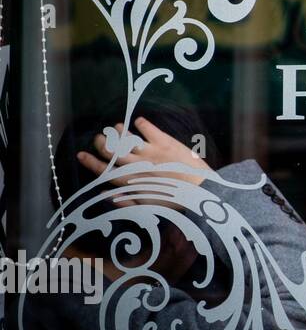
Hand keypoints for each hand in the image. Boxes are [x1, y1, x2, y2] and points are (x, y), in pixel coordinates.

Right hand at [77, 116, 211, 193]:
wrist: (200, 191)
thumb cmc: (173, 202)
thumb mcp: (145, 208)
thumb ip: (123, 200)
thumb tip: (102, 193)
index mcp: (130, 181)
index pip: (104, 170)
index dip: (90, 162)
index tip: (80, 154)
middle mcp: (136, 164)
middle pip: (111, 151)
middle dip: (101, 143)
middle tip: (98, 138)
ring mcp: (150, 152)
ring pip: (126, 138)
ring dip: (118, 131)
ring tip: (114, 127)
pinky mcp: (165, 142)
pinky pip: (149, 129)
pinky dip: (142, 124)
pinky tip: (138, 121)